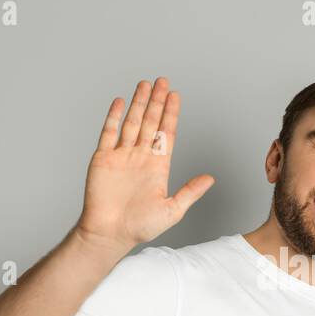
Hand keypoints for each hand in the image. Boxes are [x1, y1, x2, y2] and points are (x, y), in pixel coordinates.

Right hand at [75, 77, 214, 249]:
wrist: (109, 234)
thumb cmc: (140, 227)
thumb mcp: (172, 210)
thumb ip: (190, 191)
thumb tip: (211, 178)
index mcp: (158, 167)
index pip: (166, 134)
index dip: (171, 114)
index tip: (175, 96)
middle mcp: (140, 157)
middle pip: (151, 123)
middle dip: (157, 102)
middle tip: (163, 81)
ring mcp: (121, 156)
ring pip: (132, 123)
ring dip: (139, 103)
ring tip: (145, 84)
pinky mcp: (103, 159)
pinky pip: (109, 132)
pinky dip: (114, 116)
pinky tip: (121, 101)